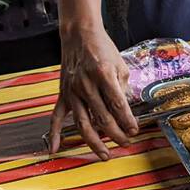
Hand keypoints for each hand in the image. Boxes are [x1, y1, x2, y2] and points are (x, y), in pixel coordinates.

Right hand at [48, 27, 138, 157]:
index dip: (127, 120)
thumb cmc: (102, 49)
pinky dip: (54, 134)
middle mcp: (86, 84)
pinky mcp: (63, 93)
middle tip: (126, 143)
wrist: (79, 34)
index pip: (118, 104)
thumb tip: (125, 111)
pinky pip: (56, 117)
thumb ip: (122, 88)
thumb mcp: (120, 65)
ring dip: (94, 141)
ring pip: (83, 122)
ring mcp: (72, 91)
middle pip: (102, 117)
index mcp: (103, 74)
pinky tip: (54, 149)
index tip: (135, 131)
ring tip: (105, 154)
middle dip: (116, 134)